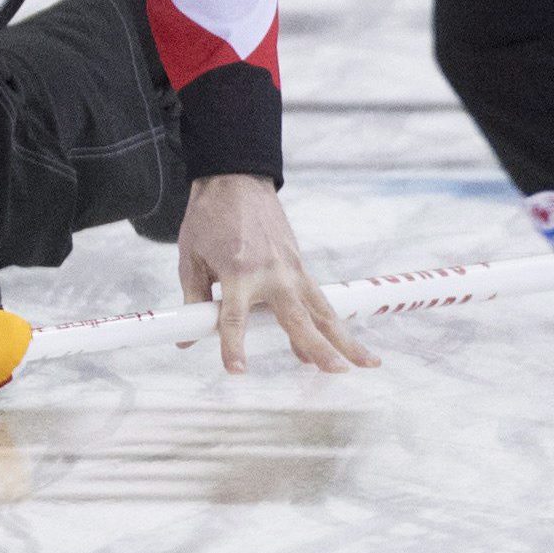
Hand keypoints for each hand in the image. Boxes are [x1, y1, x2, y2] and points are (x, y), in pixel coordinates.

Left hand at [176, 174, 380, 374]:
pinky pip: (318, 299)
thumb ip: (193, 300)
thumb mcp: (190, 258)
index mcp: (237, 272)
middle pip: (298, 319)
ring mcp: (291, 269)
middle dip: (319, 348)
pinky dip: (331, 321)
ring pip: (322, 311)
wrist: (235, 180)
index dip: (234, 346)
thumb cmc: (209, 219)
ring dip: (344, 338)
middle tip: (337, 372)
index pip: (235, 318)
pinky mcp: (299, 264)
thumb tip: (187, 338)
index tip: (237, 371)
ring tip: (367, 363)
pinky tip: (342, 344)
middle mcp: (270, 274)